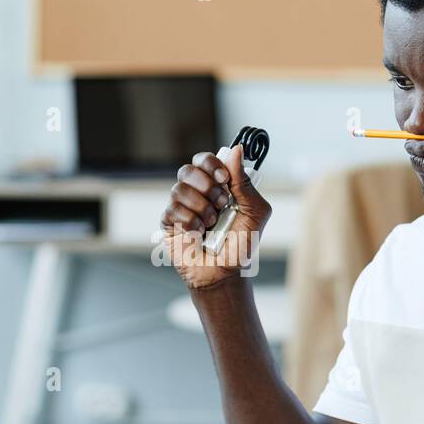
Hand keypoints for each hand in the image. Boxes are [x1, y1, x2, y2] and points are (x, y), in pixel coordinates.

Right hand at [159, 145, 271, 289]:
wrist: (226, 273)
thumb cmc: (241, 245)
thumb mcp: (254, 212)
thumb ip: (245, 182)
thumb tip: (237, 150)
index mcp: (216, 186)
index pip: (204, 159)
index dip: (211, 164)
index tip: (224, 179)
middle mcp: (196, 193)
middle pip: (188, 169)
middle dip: (207, 185)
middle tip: (220, 203)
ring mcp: (181, 207)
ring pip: (179, 189)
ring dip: (201, 207)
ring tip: (211, 223)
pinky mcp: (169, 223)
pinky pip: (172, 210)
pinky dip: (190, 221)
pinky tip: (198, 233)